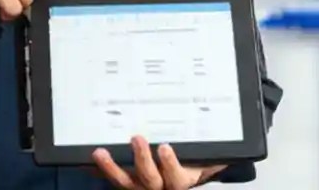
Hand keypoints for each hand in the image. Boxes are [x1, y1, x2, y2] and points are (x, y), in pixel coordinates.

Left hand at [92, 137, 225, 189]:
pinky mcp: (127, 185)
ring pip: (126, 183)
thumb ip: (212, 151)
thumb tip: (231, 133)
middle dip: (141, 160)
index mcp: (180, 181)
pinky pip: (112, 181)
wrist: (185, 176)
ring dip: (112, 168)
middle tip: (136, 138)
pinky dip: (99, 171)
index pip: (177, 176)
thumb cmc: (192, 164)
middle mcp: (160, 188)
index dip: (170, 164)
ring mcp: (141, 188)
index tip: (165, 147)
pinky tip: (87, 160)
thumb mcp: (204, 157)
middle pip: (149, 179)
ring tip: (101, 152)